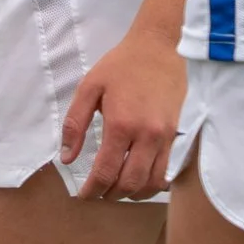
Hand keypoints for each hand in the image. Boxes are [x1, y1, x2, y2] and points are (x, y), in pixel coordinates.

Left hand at [61, 28, 185, 200]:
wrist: (160, 48)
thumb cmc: (121, 66)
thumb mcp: (89, 87)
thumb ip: (75, 124)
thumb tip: (67, 157)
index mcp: (121, 124)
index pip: (106, 171)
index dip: (93, 189)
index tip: (84, 195)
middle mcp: (147, 136)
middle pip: (130, 183)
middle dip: (111, 195)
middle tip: (99, 194)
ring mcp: (165, 138)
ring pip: (153, 183)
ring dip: (134, 194)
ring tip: (118, 190)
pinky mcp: (177, 135)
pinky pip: (168, 171)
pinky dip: (154, 184)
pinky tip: (141, 180)